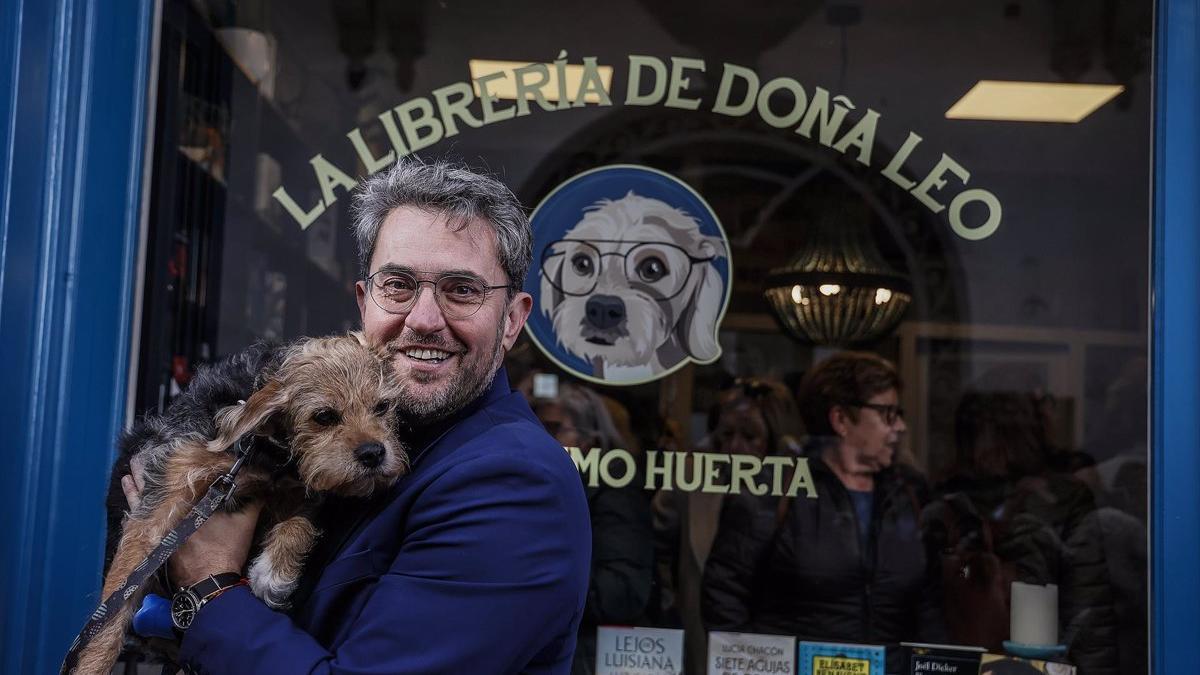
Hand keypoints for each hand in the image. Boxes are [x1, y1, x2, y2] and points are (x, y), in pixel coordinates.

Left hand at [122, 456, 262, 586]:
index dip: (171, 467)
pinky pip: (139, 527)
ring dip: (134, 493)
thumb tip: (266, 484)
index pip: (179, 481)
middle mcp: (170, 516)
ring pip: (142, 507)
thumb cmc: (226, 550)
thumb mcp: (245, 523)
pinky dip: (134, 517)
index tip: (165, 453)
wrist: (211, 582)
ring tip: (126, 478)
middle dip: (145, 475)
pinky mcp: (155, 546)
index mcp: (190, 505)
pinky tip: (129, 509)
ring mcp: (160, 532)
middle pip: (155, 491)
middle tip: (135, 460)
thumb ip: (253, 501)